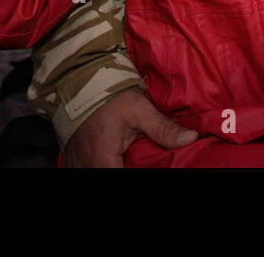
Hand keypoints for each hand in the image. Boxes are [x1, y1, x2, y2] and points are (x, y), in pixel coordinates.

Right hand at [62, 88, 197, 166]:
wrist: (79, 83)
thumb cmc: (108, 96)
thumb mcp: (139, 109)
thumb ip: (163, 128)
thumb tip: (191, 138)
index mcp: (103, 161)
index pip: (124, 178)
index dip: (141, 171)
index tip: (153, 165)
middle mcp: (87, 168)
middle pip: (113, 177)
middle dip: (131, 168)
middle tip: (144, 159)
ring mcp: (77, 166)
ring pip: (102, 172)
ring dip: (118, 165)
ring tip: (132, 157)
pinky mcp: (73, 162)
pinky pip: (91, 168)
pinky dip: (106, 163)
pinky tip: (119, 158)